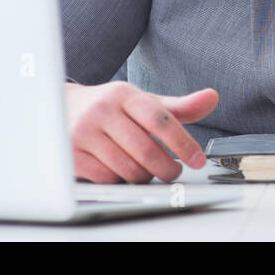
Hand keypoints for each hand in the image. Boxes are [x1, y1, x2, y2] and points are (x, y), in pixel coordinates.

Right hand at [65, 80, 219, 183]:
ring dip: (145, 176)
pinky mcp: (72, 154)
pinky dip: (121, 180)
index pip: (160, 119)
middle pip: (146, 150)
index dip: (183, 143)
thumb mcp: (143, 102)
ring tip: (147, 170)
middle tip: (173, 171)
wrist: (62, 109)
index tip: (198, 159)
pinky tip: (122, 170)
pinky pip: (108, 179)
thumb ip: (179, 106)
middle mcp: (102, 110)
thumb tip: (212, 98)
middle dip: (166, 167)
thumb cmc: (111, 109)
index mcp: (123, 94)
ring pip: (128, 168)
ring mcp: (84, 133)